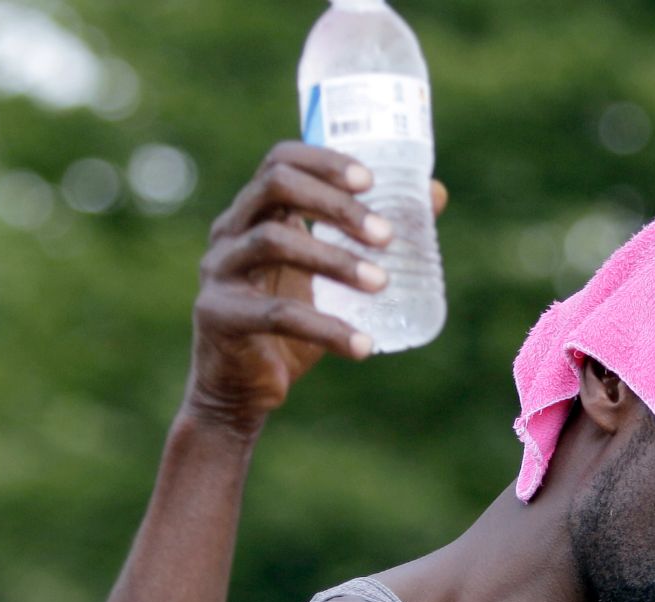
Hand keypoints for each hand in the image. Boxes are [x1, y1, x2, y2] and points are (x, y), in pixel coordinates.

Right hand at [185, 141, 449, 436]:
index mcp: (255, 212)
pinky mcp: (219, 314)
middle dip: (335, 205)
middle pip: (276, 187)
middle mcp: (230, 231)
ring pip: (273, 242)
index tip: (371, 180)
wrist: (244, 388)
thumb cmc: (292, 322)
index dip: (324, 162)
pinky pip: (277, 314)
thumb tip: (435, 194)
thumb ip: (372, 236)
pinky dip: (326, 328)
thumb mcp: (333, 276)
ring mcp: (219, 270)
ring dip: (335, 260)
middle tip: (386, 235)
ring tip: (382, 284)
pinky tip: (362, 345)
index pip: (281, 160)